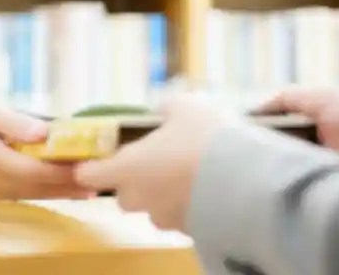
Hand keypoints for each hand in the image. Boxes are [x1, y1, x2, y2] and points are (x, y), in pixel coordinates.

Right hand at [0, 100, 94, 200]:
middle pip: (45, 187)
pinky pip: (30, 194)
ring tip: (94, 182)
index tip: (92, 161)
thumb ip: (13, 122)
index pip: (40, 171)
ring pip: (40, 194)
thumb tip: (45, 130)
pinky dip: (51, 190)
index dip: (67, 170)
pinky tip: (69, 187)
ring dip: (66, 190)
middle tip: (103, 172)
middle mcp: (0, 182)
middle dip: (74, 181)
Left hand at [73, 94, 235, 231]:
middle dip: (135, 179)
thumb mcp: (186, 107)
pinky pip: (182, 215)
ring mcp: (166, 218)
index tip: (100, 157)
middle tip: (158, 159)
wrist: (248, 182)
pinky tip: (210, 186)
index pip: (90, 175)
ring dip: (165, 192)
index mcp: (127, 167)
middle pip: (125, 194)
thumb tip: (163, 111)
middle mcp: (140, 198)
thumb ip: (166, 109)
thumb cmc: (205, 139)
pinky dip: (189, 203)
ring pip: (155, 207)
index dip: (93, 166)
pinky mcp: (192, 231)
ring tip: (191, 172)